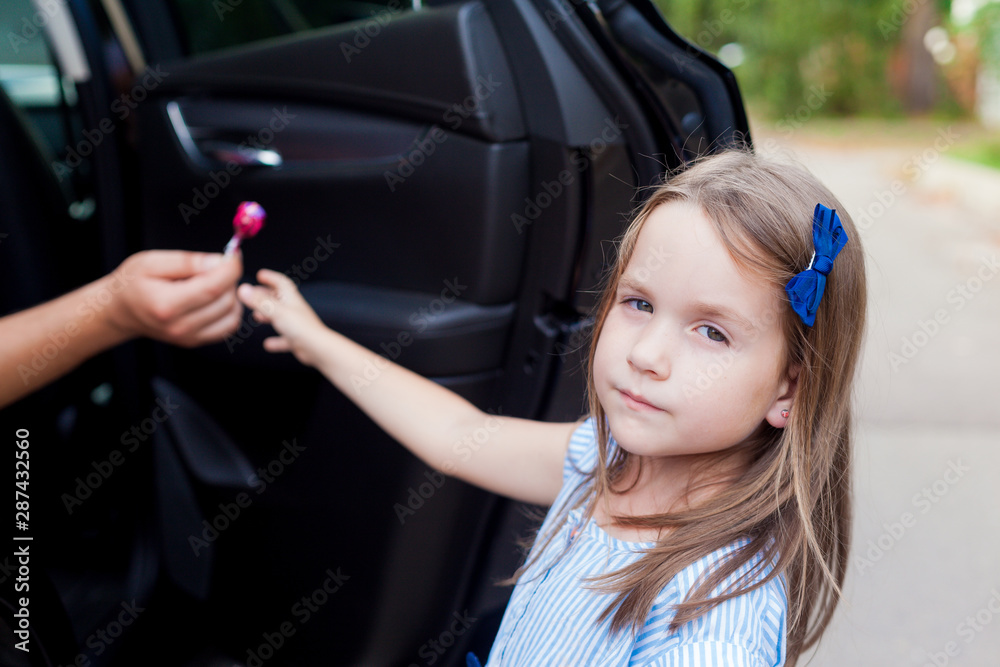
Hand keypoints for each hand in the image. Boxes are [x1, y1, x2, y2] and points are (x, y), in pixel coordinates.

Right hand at [108, 249, 243, 345]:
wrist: (121, 311)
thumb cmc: (132, 283)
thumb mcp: (152, 262)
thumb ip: (187, 261)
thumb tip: (219, 261)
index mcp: (167, 305)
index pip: (213, 287)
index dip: (230, 268)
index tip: (232, 255)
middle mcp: (180, 326)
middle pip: (226, 300)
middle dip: (229, 279)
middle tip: (215, 266)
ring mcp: (189, 337)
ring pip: (232, 314)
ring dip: (231, 294)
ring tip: (211, 282)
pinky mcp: (196, 341)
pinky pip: (228, 326)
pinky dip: (230, 309)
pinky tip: (215, 297)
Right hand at [237, 269, 328, 366]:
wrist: (318, 348)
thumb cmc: (301, 328)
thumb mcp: (276, 311)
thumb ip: (259, 301)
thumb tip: (243, 289)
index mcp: (291, 299)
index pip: (281, 283)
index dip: (271, 277)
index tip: (260, 275)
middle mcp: (295, 310)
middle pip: (280, 299)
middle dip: (266, 296)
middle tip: (253, 295)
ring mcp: (297, 325)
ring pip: (281, 317)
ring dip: (269, 316)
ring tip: (257, 317)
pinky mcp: (297, 340)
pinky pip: (284, 339)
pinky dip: (275, 340)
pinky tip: (267, 345)